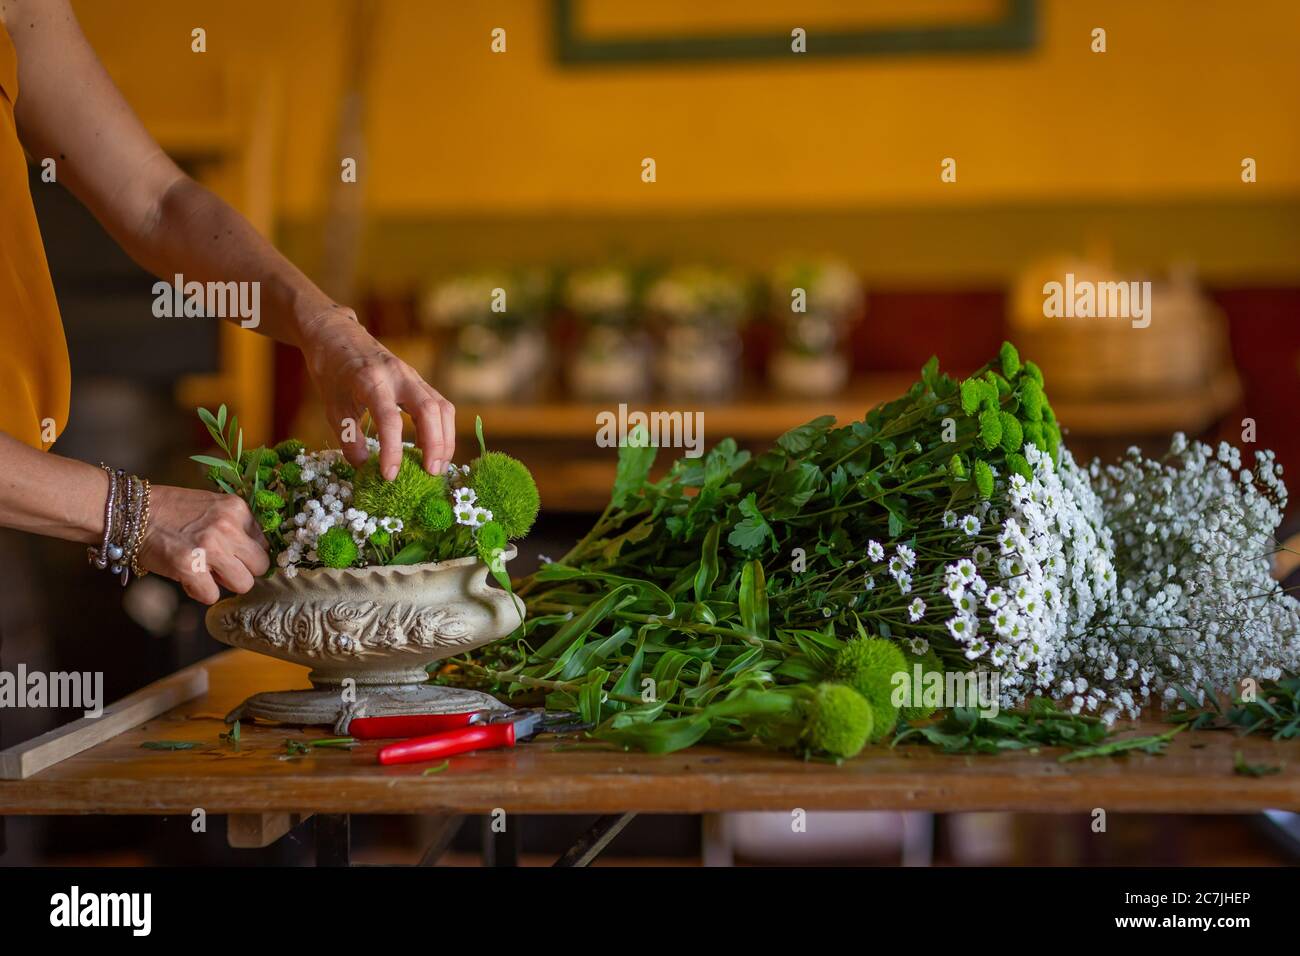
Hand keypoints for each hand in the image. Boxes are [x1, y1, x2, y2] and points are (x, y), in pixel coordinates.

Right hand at [137, 485, 269, 604]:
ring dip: (224, 584)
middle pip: (260, 566)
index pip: (264, 543)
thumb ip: (235, 526)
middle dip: (242, 571)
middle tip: (221, 568)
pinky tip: (187, 578)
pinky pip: (212, 596)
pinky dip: (199, 592)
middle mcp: (228, 527)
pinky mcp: (190, 567)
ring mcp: (210, 548)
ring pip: (243, 584)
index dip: (247, 554)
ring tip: (205, 572)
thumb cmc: (171, 511)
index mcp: (237, 509)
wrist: (132, 511)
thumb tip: (251, 556)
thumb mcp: (212, 506)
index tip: (233, 555)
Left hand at [298, 305, 454, 479]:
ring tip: (437, 466)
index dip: (392, 450)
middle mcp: (398, 375)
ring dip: (445, 438)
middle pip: (430, 410)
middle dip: (435, 444)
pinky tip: (434, 448)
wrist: (336, 334)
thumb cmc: (331, 371)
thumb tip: (365, 467)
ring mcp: (412, 376)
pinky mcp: (418, 380)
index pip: (389, 419)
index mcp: (371, 380)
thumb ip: (349, 438)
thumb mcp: (332, 406)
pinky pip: (439, 405)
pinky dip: (441, 429)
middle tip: (431, 473)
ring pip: (442, 407)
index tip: (390, 475)